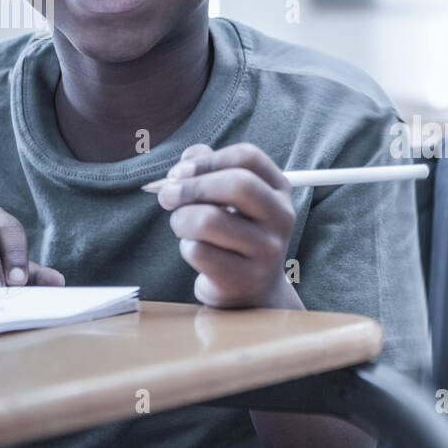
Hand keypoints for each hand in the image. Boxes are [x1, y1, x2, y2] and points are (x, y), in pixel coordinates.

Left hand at [157, 143, 295, 308]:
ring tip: (181, 226)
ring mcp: (267, 250)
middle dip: (191, 187)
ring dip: (181, 219)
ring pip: (210, 220)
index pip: (247, 157)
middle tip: (167, 196)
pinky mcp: (245, 278)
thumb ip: (211, 170)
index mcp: (279, 189)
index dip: (208, 160)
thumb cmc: (235, 234)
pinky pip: (200, 252)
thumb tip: (187, 159)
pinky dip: (187, 248)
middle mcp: (281, 217)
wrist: (252, 290)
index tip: (180, 172)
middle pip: (237, 184)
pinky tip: (196, 252)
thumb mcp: (230, 199)